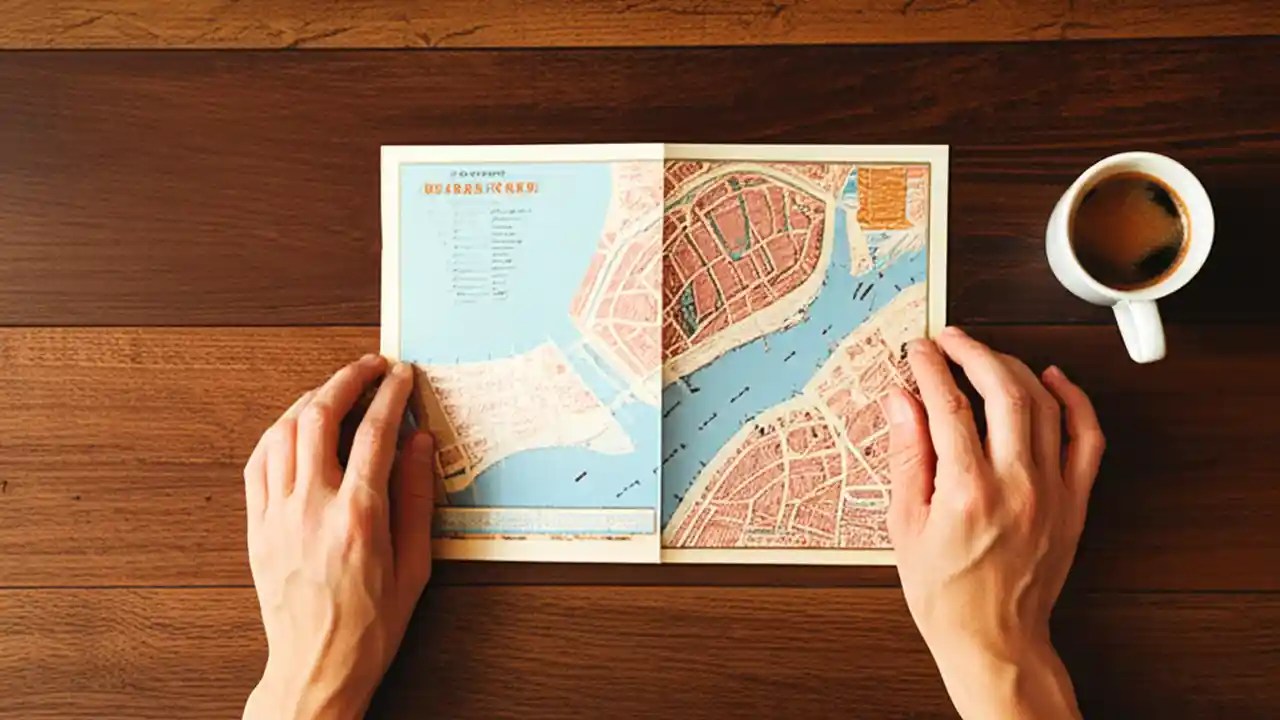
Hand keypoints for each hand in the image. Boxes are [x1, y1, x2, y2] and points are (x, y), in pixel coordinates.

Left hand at [242, 355, 436, 719]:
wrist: (317, 667)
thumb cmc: (370, 626)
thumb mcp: (416, 565)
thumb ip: (418, 498)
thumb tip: (420, 444)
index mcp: (358, 517)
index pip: (374, 431)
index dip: (391, 394)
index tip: (403, 376)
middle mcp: (312, 507)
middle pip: (321, 415)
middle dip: (348, 379)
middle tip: (371, 366)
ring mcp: (278, 514)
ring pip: (285, 430)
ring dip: (312, 397)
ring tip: (337, 388)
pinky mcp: (257, 525)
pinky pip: (259, 460)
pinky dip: (279, 431)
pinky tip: (296, 424)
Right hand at [886, 327, 1104, 719]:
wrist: (994, 639)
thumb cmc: (944, 593)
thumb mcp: (904, 525)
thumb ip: (907, 455)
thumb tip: (901, 401)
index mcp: (967, 491)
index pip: (948, 406)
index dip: (930, 368)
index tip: (917, 351)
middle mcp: (1016, 484)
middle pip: (1003, 391)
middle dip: (973, 353)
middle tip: (950, 340)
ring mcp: (1052, 490)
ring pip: (1044, 404)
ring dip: (1014, 368)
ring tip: (986, 356)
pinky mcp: (1075, 501)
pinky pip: (1087, 437)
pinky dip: (1074, 400)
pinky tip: (1053, 378)